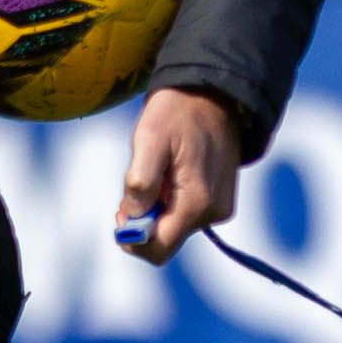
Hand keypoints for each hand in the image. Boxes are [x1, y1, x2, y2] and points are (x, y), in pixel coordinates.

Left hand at [110, 85, 247, 266]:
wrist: (211, 93)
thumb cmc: (177, 112)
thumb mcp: (149, 139)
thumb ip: (140, 181)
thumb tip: (133, 216)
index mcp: (197, 203)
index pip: (157, 250)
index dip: (132, 236)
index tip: (121, 208)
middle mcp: (213, 213)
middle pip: (164, 238)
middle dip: (143, 218)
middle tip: (136, 182)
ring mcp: (219, 208)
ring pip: (173, 225)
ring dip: (156, 205)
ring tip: (158, 168)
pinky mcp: (219, 201)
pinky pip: (185, 214)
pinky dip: (170, 199)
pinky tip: (171, 171)